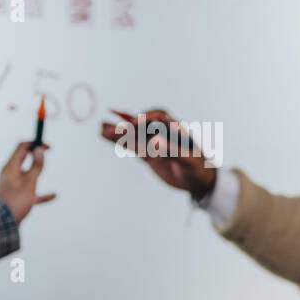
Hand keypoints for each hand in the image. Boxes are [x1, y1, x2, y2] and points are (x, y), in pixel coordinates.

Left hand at [0, 141, 56, 223]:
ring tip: (44, 169)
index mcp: (11, 167)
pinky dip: (41, 191)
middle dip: (35, 154)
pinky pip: (30, 191)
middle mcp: (9, 174)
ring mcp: (11, 185)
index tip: (47, 146)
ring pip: (26, 174)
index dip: (35, 144)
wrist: (1, 222)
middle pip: (23, 159)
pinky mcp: (15, 197)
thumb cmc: (16, 200)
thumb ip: (36, 165)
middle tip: (47, 152)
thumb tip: (39, 149)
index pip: (22, 147)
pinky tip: (53, 196)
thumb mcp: (30, 181)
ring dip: (36, 171)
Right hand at [99, 108, 216, 200]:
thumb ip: (173, 151)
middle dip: (126, 126)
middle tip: (110, 125)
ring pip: (134, 136)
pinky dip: (119, 142)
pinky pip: (132, 146)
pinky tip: (105, 136)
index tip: (134, 123)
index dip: (146, 118)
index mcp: (176, 130)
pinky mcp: (148, 154)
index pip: (159, 118)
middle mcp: (163, 133)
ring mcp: (154, 143)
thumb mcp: (188, 161)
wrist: (199, 181)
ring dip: (119, 133)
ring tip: (100, 128)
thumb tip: (155, 141)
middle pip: (142, 126)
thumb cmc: (198, 169)